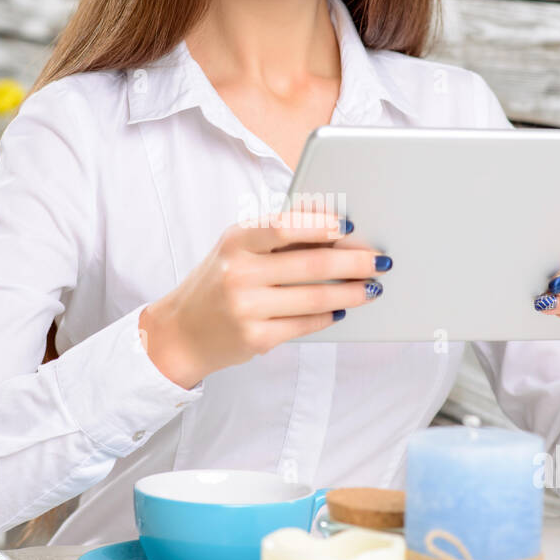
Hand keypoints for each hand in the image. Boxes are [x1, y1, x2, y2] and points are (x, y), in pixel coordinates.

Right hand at [139, 207, 389, 387]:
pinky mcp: (256, 338)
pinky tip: (343, 309)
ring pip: (315, 298)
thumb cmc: (217, 282)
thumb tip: (330, 221)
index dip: (322, 225)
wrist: (180, 333)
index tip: (351, 228)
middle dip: (353, 263)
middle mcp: (238, 273)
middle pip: (310, 265)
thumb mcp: (236, 249)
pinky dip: (329, 316)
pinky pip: (305, 324)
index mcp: (235, 241)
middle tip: (379, 260)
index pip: (284, 225)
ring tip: (371, 287)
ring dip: (351, 293)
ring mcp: (247, 308)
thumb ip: (276, 234)